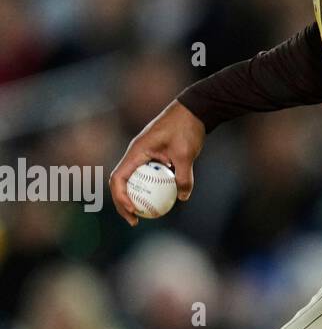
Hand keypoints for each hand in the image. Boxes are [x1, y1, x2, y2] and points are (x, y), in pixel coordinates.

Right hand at [109, 99, 205, 225]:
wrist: (195, 108)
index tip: (133, 211)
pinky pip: (148, 175)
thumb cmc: (187, 127)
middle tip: (135, 220)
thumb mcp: (186, 153)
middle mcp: (135, 153)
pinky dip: (151, 188)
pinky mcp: (154, 155)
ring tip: (145, 215)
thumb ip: (183, 176)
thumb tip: (183, 198)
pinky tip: (162, 199)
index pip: (118, 178)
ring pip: (134, 180)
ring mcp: (144, 154)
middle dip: (124, 203)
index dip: (120, 197)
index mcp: (136, 151)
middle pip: (122, 182)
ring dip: (136, 197)